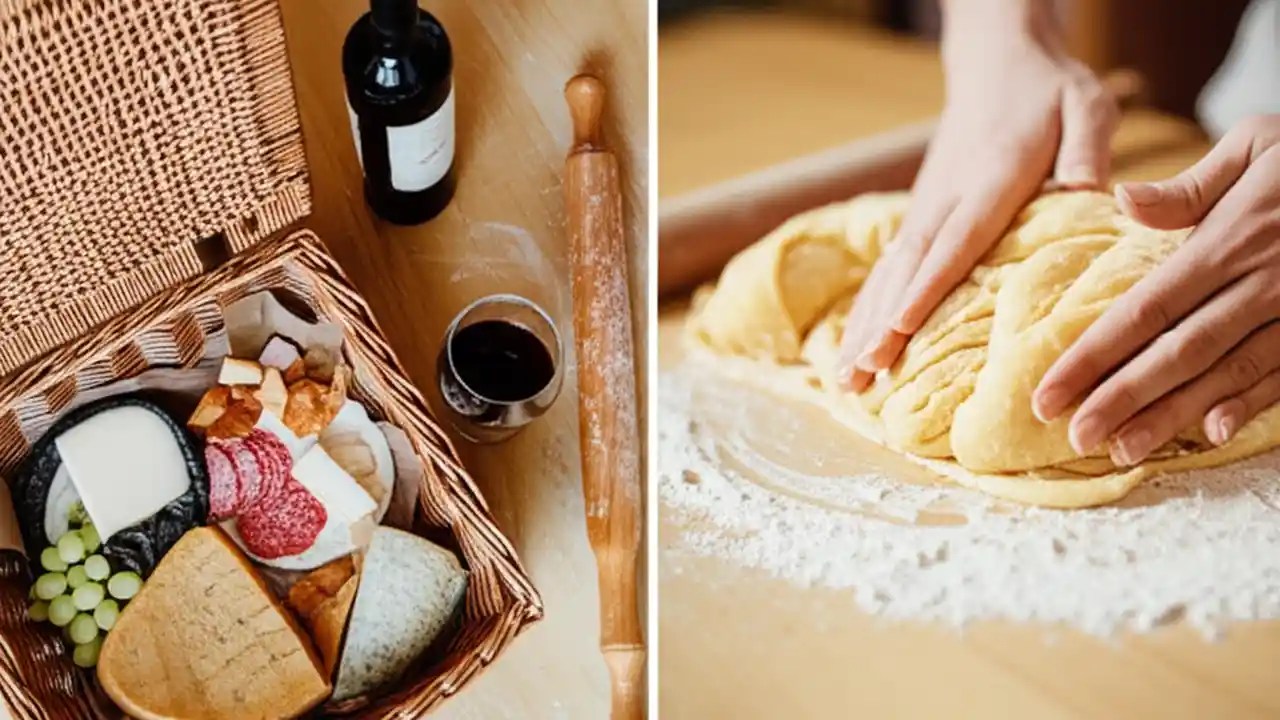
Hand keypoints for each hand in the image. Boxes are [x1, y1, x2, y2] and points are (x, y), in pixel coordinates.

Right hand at [838, 0, 1117, 390]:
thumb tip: (1084, 194)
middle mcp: (945, 199)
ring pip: (888, 275)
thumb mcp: (1085, 105)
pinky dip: (865, 311)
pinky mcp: (919, 217)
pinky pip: (887, 271)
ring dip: (863, 328)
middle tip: (863, 373)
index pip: (954, 242)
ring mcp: (925, 208)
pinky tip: (851, 349)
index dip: (925, 288)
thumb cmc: (1048, 92)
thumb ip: (1087, 148)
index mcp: (989, 179)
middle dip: (881, 324)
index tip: (899, 330)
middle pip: (908, 269)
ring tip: (847, 379)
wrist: (997, 65)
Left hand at [1033, 115, 1279, 465]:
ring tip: (1123, 449)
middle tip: (1075, 436)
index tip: (1049, 390)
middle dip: (1122, 398)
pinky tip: (1211, 432)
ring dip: (1173, 414)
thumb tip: (1121, 199)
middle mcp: (1261, 282)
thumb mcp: (1256, 144)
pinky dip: (1250, 404)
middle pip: (1178, 352)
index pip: (1146, 309)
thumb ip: (1188, 187)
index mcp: (1229, 241)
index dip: (1094, 355)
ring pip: (1226, 373)